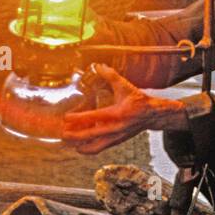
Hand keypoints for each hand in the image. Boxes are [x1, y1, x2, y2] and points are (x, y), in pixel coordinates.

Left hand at [62, 64, 187, 154]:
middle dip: (76, 136)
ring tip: (67, 143)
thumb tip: (98, 65)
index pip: (95, 117)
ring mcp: (117, 137)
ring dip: (81, 146)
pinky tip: (78, 146)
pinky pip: (100, 148)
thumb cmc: (137, 100)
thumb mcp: (125, 86)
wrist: (152, 115)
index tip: (66, 117)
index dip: (80, 118)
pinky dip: (88, 148)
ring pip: (96, 147)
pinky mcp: (116, 142)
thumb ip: (111, 76)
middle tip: (62, 134)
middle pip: (92, 135)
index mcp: (118, 113)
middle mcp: (117, 128)